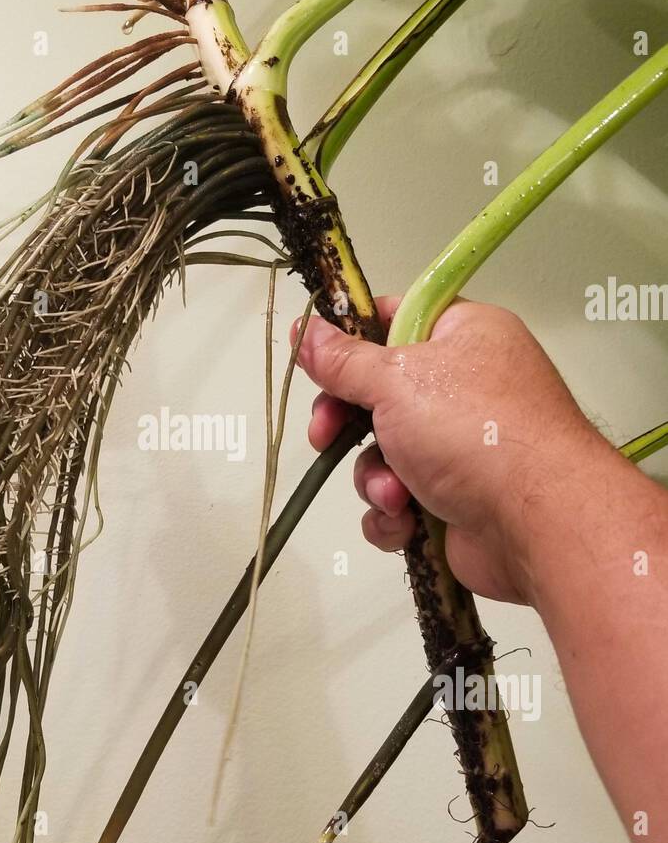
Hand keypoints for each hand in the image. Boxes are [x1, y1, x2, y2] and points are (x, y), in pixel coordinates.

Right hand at [292, 297, 613, 605]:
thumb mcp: (397, 380)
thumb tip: (304, 330)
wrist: (539, 523)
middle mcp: (466, 387)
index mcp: (465, 336)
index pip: (395, 319)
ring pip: (383, 454)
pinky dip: (393, 513)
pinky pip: (399, 500)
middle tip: (325, 435)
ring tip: (395, 492)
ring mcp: (461, 447)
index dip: (351, 339)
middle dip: (349, 424)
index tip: (314, 361)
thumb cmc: (475, 431)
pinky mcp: (454, 500)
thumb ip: (343, 360)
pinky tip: (404, 521)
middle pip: (378, 395)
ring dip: (375, 476)